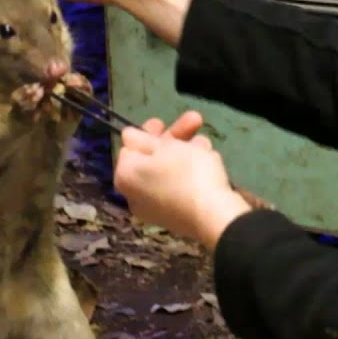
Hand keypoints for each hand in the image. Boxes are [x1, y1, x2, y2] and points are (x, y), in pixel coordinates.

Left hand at [113, 111, 251, 248]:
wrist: (212, 216)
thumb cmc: (186, 173)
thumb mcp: (166, 146)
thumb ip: (144, 138)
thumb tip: (126, 136)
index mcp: (125, 176)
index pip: (129, 148)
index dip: (147, 132)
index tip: (162, 121)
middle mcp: (134, 194)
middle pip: (152, 158)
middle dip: (175, 138)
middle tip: (194, 121)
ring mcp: (156, 208)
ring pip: (170, 171)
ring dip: (188, 151)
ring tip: (206, 142)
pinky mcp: (177, 217)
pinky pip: (180, 188)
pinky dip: (193, 172)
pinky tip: (210, 160)